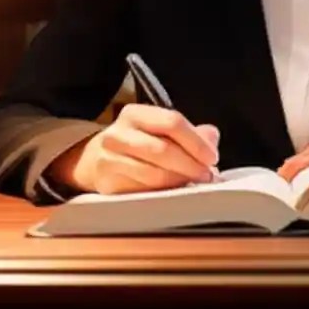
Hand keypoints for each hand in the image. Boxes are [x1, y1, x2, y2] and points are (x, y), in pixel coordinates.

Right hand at [49, 103, 219, 194]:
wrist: (96, 160)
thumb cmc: (139, 143)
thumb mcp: (160, 130)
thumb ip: (190, 133)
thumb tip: (211, 137)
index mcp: (135, 114)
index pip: (172, 122)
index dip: (196, 142)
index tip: (212, 158)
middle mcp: (118, 134)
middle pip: (163, 150)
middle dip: (191, 165)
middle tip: (207, 176)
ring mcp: (110, 160)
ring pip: (154, 175)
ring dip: (180, 182)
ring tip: (194, 184)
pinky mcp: (108, 185)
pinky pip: (144, 192)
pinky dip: (165, 194)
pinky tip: (175, 192)